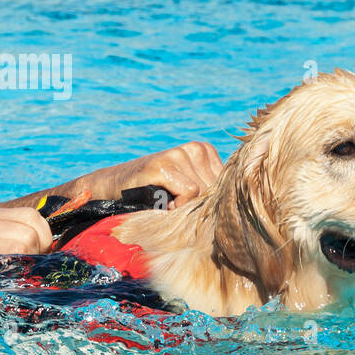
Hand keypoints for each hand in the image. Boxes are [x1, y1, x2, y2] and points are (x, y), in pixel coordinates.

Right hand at [57, 142, 222, 208]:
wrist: (115, 188)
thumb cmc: (157, 194)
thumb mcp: (188, 188)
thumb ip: (211, 190)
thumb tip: (240, 206)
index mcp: (205, 151)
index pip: (227, 185)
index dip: (209, 202)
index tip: (188, 202)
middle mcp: (195, 148)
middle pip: (216, 190)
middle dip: (198, 205)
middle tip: (175, 203)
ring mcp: (179, 154)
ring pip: (203, 193)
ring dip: (185, 206)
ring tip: (167, 201)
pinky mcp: (163, 164)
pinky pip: (189, 193)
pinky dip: (177, 206)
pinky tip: (162, 203)